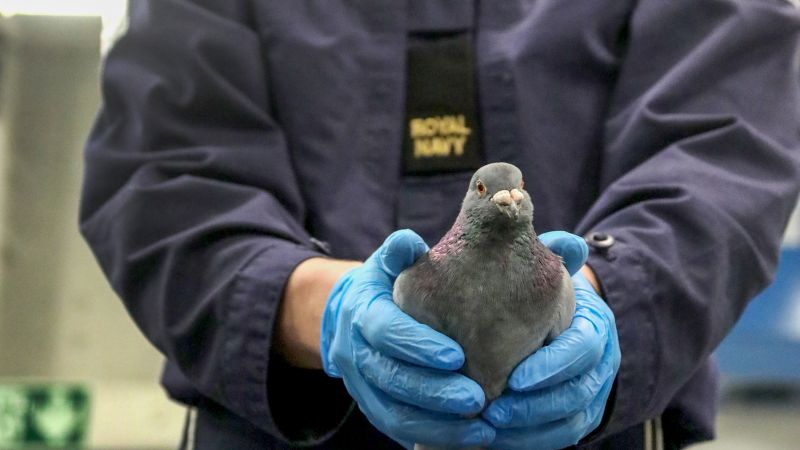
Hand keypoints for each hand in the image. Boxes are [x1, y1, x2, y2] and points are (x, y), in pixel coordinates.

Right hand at [320, 230, 495, 448]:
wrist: (351, 316)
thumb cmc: (387, 285)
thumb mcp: (389, 263)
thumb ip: (401, 252)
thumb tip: (410, 241)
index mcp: (362, 312)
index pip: (384, 330)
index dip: (417, 345)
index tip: (456, 356)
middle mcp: (355, 352)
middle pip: (390, 378)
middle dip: (435, 392)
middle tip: (479, 399)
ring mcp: (361, 385)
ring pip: (393, 412)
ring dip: (438, 424)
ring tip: (482, 429)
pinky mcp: (373, 407)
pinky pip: (397, 428)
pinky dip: (432, 435)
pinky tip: (469, 439)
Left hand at [482, 231, 620, 449]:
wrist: (554, 319)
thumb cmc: (539, 295)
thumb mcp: (545, 273)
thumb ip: (552, 257)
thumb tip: (566, 243)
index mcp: (594, 327)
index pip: (583, 350)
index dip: (551, 366)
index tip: (513, 378)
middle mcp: (600, 365)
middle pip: (579, 394)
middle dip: (536, 407)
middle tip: (494, 412)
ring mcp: (591, 395)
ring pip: (571, 423)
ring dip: (530, 431)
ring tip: (490, 430)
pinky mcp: (576, 418)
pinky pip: (560, 438)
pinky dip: (529, 443)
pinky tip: (494, 441)